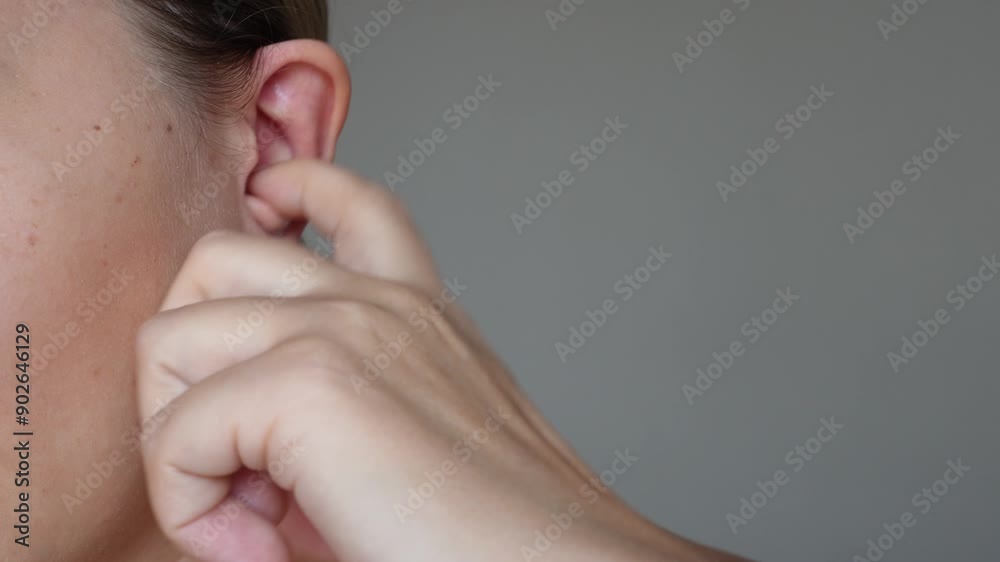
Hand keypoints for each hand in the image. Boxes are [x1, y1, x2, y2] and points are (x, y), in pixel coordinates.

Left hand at [135, 160, 743, 561]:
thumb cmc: (488, 532)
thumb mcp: (410, 440)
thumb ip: (333, 408)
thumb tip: (237, 450)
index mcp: (416, 311)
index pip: (344, 201)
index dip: (284, 191)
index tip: (262, 210)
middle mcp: (380, 302)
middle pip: (213, 258)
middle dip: (184, 360)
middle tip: (230, 456)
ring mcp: (343, 329)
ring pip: (170, 337)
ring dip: (175, 436)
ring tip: (243, 505)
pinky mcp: (311, 386)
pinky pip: (176, 434)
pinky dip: (191, 505)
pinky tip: (261, 545)